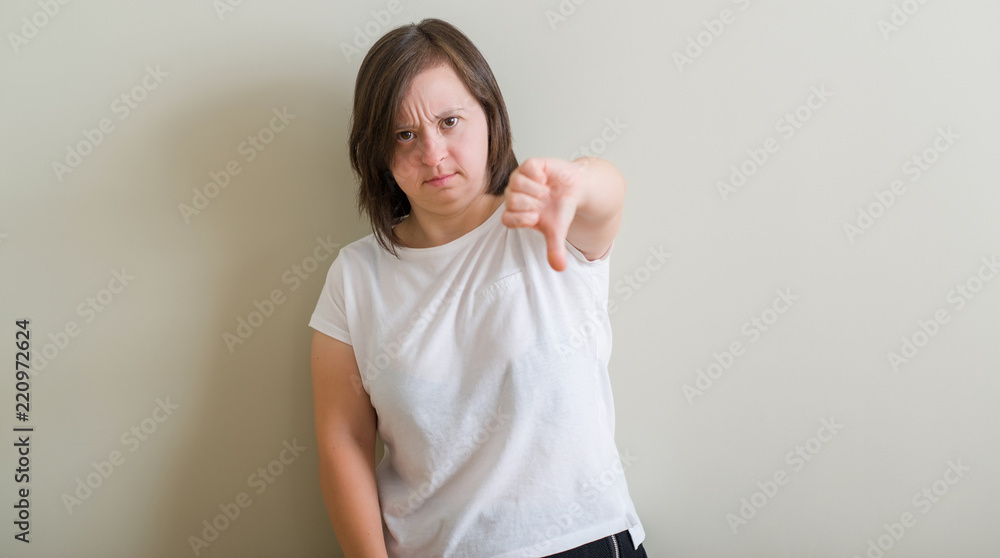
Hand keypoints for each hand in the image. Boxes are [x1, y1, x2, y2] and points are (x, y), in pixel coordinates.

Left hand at [501, 157, 584, 271]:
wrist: (575, 188)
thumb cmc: (561, 209)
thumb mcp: (558, 231)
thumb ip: (555, 249)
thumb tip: (559, 268)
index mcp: (516, 212)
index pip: (507, 219)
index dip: (523, 219)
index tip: (538, 217)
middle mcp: (514, 195)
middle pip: (512, 201)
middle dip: (533, 203)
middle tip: (545, 202)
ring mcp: (520, 178)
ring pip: (517, 184)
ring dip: (537, 190)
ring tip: (547, 191)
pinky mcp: (530, 165)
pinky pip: (528, 168)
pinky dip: (540, 175)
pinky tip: (546, 179)